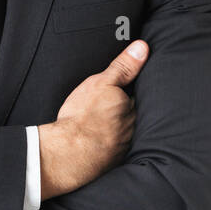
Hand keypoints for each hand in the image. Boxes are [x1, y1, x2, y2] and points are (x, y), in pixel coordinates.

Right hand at [38, 39, 147, 199]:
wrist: (68, 153)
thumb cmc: (82, 117)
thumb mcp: (101, 83)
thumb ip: (123, 66)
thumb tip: (143, 47)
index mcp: (131, 107)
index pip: (137, 96)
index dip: (130, 92)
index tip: (123, 90)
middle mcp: (133, 128)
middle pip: (134, 115)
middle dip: (126, 111)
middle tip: (111, 107)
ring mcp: (124, 146)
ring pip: (126, 132)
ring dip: (119, 128)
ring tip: (105, 124)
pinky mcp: (113, 161)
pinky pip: (115, 149)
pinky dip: (109, 145)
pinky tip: (99, 142)